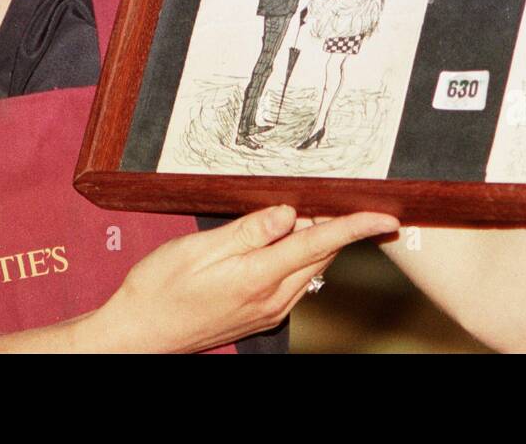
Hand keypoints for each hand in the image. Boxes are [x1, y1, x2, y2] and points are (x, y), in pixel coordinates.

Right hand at [96, 205, 398, 352]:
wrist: (140, 333)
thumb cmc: (160, 287)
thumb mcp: (201, 248)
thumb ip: (250, 229)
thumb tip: (289, 212)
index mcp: (259, 277)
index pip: (320, 243)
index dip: (356, 226)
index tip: (385, 216)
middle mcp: (272, 299)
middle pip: (319, 253)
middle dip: (331, 224)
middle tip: (328, 193)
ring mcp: (267, 311)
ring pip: (308, 267)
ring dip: (311, 240)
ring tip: (294, 212)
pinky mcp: (260, 315)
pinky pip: (291, 280)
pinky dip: (295, 257)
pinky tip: (276, 241)